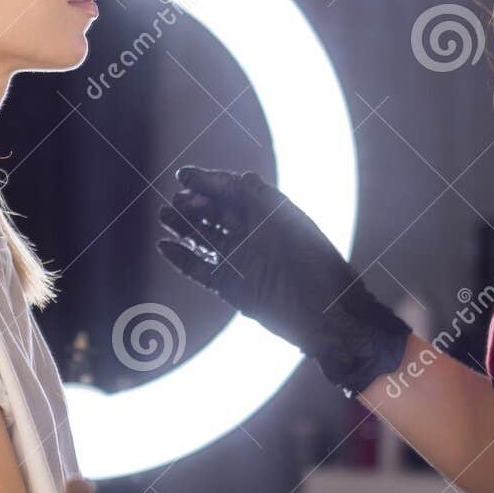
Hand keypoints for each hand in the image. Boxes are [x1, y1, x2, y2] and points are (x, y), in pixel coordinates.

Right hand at [157, 166, 410, 396]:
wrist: (329, 317)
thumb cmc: (317, 266)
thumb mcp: (292, 226)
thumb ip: (265, 203)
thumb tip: (242, 177)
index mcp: (268, 215)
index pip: (231, 190)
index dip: (207, 180)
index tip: (185, 175)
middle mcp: (252, 234)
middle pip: (214, 211)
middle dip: (194, 202)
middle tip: (180, 200)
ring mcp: (240, 260)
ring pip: (203, 238)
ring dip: (183, 226)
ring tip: (165, 214)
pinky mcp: (231, 287)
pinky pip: (200, 269)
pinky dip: (181, 258)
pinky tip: (164, 246)